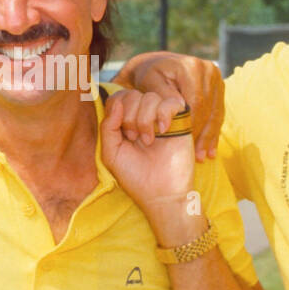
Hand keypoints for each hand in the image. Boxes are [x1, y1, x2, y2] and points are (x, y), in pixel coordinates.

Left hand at [99, 89, 196, 231]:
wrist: (162, 194)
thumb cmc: (136, 177)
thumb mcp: (111, 154)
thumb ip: (107, 127)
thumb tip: (117, 103)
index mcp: (126, 122)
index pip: (118, 97)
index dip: (117, 110)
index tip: (122, 133)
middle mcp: (144, 117)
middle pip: (132, 94)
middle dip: (130, 117)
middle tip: (135, 138)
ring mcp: (162, 118)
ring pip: (150, 97)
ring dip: (145, 119)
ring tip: (149, 141)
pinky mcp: (181, 121)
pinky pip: (171, 101)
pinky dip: (164, 114)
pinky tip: (163, 131)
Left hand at [113, 53, 224, 160]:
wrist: (156, 65)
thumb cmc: (147, 76)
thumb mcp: (148, 82)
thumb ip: (162, 95)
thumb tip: (179, 107)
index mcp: (191, 67)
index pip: (195, 103)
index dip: (192, 126)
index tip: (185, 145)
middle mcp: (207, 69)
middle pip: (208, 109)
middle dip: (202, 134)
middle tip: (196, 156)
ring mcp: (216, 78)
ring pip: (216, 112)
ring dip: (210, 136)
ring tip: (203, 157)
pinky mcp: (220, 86)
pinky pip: (219, 112)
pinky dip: (214, 131)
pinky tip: (211, 149)